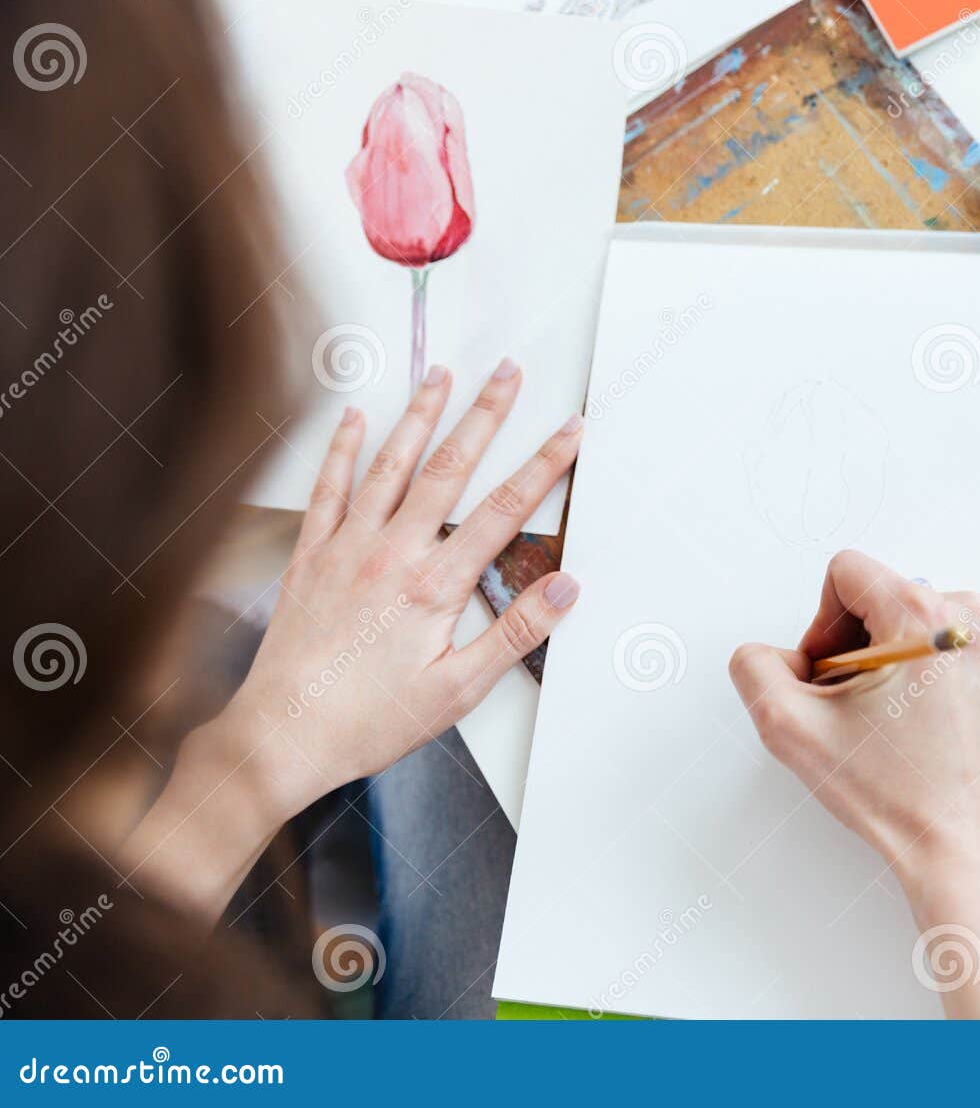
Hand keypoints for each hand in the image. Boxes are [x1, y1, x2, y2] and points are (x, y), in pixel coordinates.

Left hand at [218, 360, 581, 804]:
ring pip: (390, 465)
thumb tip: (565, 587)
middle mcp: (391, 554)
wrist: (283, 735)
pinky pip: (329, 488)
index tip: (568, 430)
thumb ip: (515, 633)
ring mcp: (346, 548)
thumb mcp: (459, 689)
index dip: (543, 466)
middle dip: (484, 414)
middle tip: (507, 372)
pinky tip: (355, 417)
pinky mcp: (310, 556)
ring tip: (442, 373)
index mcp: (434, 586)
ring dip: (419, 415)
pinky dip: (342, 448)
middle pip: (449, 468)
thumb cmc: (369, 721)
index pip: (503, 511)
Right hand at [727, 550, 979, 1017]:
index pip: (845, 574)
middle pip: (873, 593)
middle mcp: (965, 616)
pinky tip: (903, 717)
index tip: (830, 680)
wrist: (958, 843)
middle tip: (851, 707)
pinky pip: (927, 636)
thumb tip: (771, 655)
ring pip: (898, 615)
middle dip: (847, 645)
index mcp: (924, 616)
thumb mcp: (790, 729)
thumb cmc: (895, 794)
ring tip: (880, 716)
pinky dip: (904, 667)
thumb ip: (754, 670)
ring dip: (874, 657)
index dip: (820, 627)